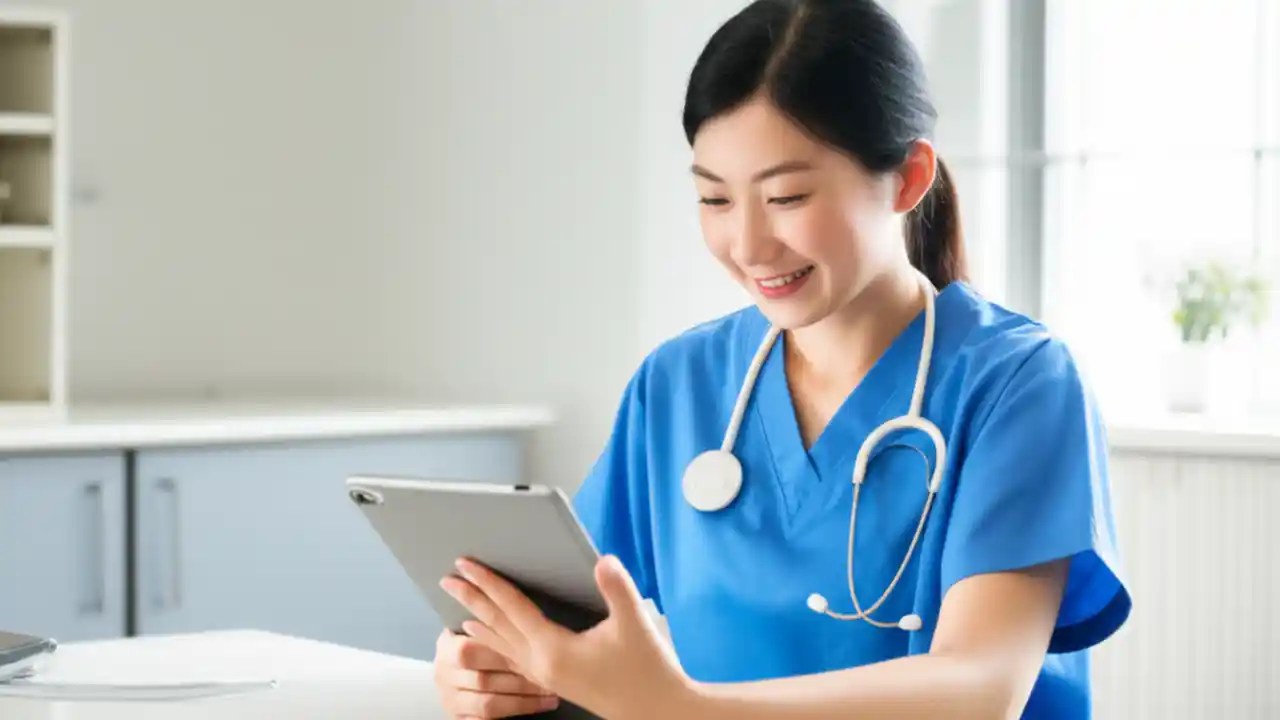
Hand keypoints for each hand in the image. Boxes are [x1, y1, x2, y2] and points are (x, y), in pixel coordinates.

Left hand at [440, 555, 692, 719]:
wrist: (658, 710)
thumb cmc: (647, 671)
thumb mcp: (635, 625)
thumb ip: (617, 589)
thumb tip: (603, 560)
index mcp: (554, 649)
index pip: (512, 608)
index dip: (489, 583)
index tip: (467, 565)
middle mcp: (542, 664)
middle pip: (498, 625)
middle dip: (471, 600)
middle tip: (447, 580)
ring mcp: (545, 675)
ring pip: (502, 645)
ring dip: (479, 622)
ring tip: (459, 610)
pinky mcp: (554, 681)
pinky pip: (512, 658)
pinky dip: (496, 643)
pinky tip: (490, 639)